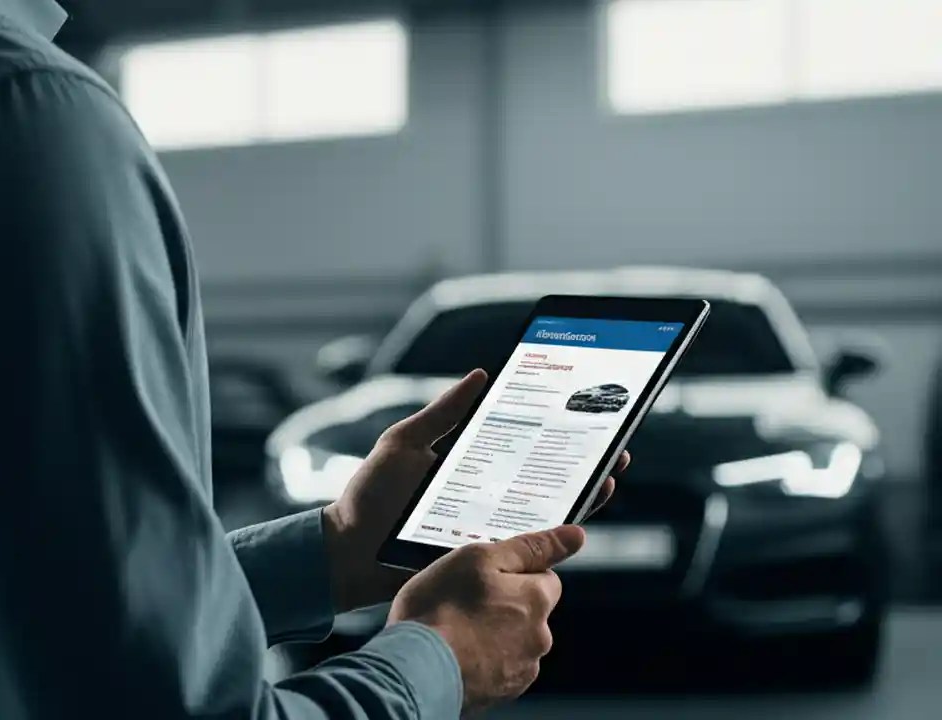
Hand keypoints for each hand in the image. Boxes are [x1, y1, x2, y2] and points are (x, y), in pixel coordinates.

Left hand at [321, 368, 627, 611]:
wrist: (346, 553)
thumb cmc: (370, 496)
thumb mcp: (404, 443)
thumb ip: (442, 414)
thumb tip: (482, 375)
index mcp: (471, 465)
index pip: (524, 444)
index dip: (556, 429)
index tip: (588, 408)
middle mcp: (487, 496)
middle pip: (547, 476)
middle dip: (585, 460)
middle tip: (616, 442)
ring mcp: (488, 528)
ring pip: (548, 511)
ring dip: (583, 493)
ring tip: (609, 473)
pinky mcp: (484, 558)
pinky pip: (527, 546)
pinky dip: (557, 531)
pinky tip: (578, 514)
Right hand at [387, 525, 583, 712]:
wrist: (417, 669)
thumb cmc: (441, 610)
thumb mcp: (479, 559)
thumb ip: (530, 548)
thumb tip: (574, 536)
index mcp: (536, 600)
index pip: (544, 578)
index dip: (514, 574)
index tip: (486, 577)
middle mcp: (538, 637)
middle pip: (528, 612)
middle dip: (502, 606)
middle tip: (462, 602)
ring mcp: (520, 669)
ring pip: (512, 641)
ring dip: (491, 635)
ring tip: (453, 630)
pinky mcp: (501, 692)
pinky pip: (497, 668)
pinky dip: (481, 660)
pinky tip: (456, 653)